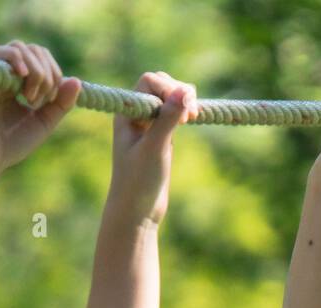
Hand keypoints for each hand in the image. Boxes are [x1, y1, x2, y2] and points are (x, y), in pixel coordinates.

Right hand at [0, 42, 80, 181]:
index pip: (39, 56)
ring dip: (36, 72)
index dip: (53, 72)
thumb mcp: (43, 122)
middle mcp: (1, 72)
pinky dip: (16, 62)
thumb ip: (60, 103)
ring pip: (19, 49)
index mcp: (15, 80)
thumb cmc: (11, 144)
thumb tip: (76, 80)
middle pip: (32, 49)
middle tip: (42, 101)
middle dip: (47, 74)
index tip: (51, 100)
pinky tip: (23, 79)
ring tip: (31, 99)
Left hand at [107, 71, 199, 227]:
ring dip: (183, 101)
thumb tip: (184, 90)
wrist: (137, 212)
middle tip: (192, 114)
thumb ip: (168, 119)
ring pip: (168, 98)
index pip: (149, 82)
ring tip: (193, 116)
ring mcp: (149, 126)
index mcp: (127, 114)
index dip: (169, 89)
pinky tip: (192, 121)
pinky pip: (174, 114)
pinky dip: (185, 113)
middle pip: (160, 85)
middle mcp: (136, 116)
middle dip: (178, 92)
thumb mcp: (155, 148)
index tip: (184, 111)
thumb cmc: (139, 182)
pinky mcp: (161, 138)